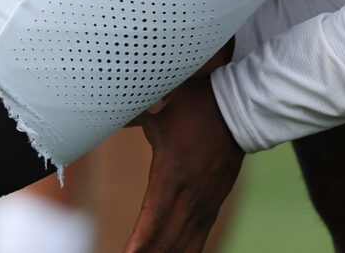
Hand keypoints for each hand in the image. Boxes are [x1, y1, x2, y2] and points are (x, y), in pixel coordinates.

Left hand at [124, 78, 245, 252]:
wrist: (237, 109)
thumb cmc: (194, 105)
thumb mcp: (160, 108)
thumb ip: (135, 116)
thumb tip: (108, 108)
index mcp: (173, 173)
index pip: (155, 215)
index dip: (141, 240)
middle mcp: (190, 194)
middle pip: (168, 238)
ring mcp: (204, 202)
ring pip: (185, 242)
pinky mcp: (213, 204)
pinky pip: (199, 237)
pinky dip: (187, 252)